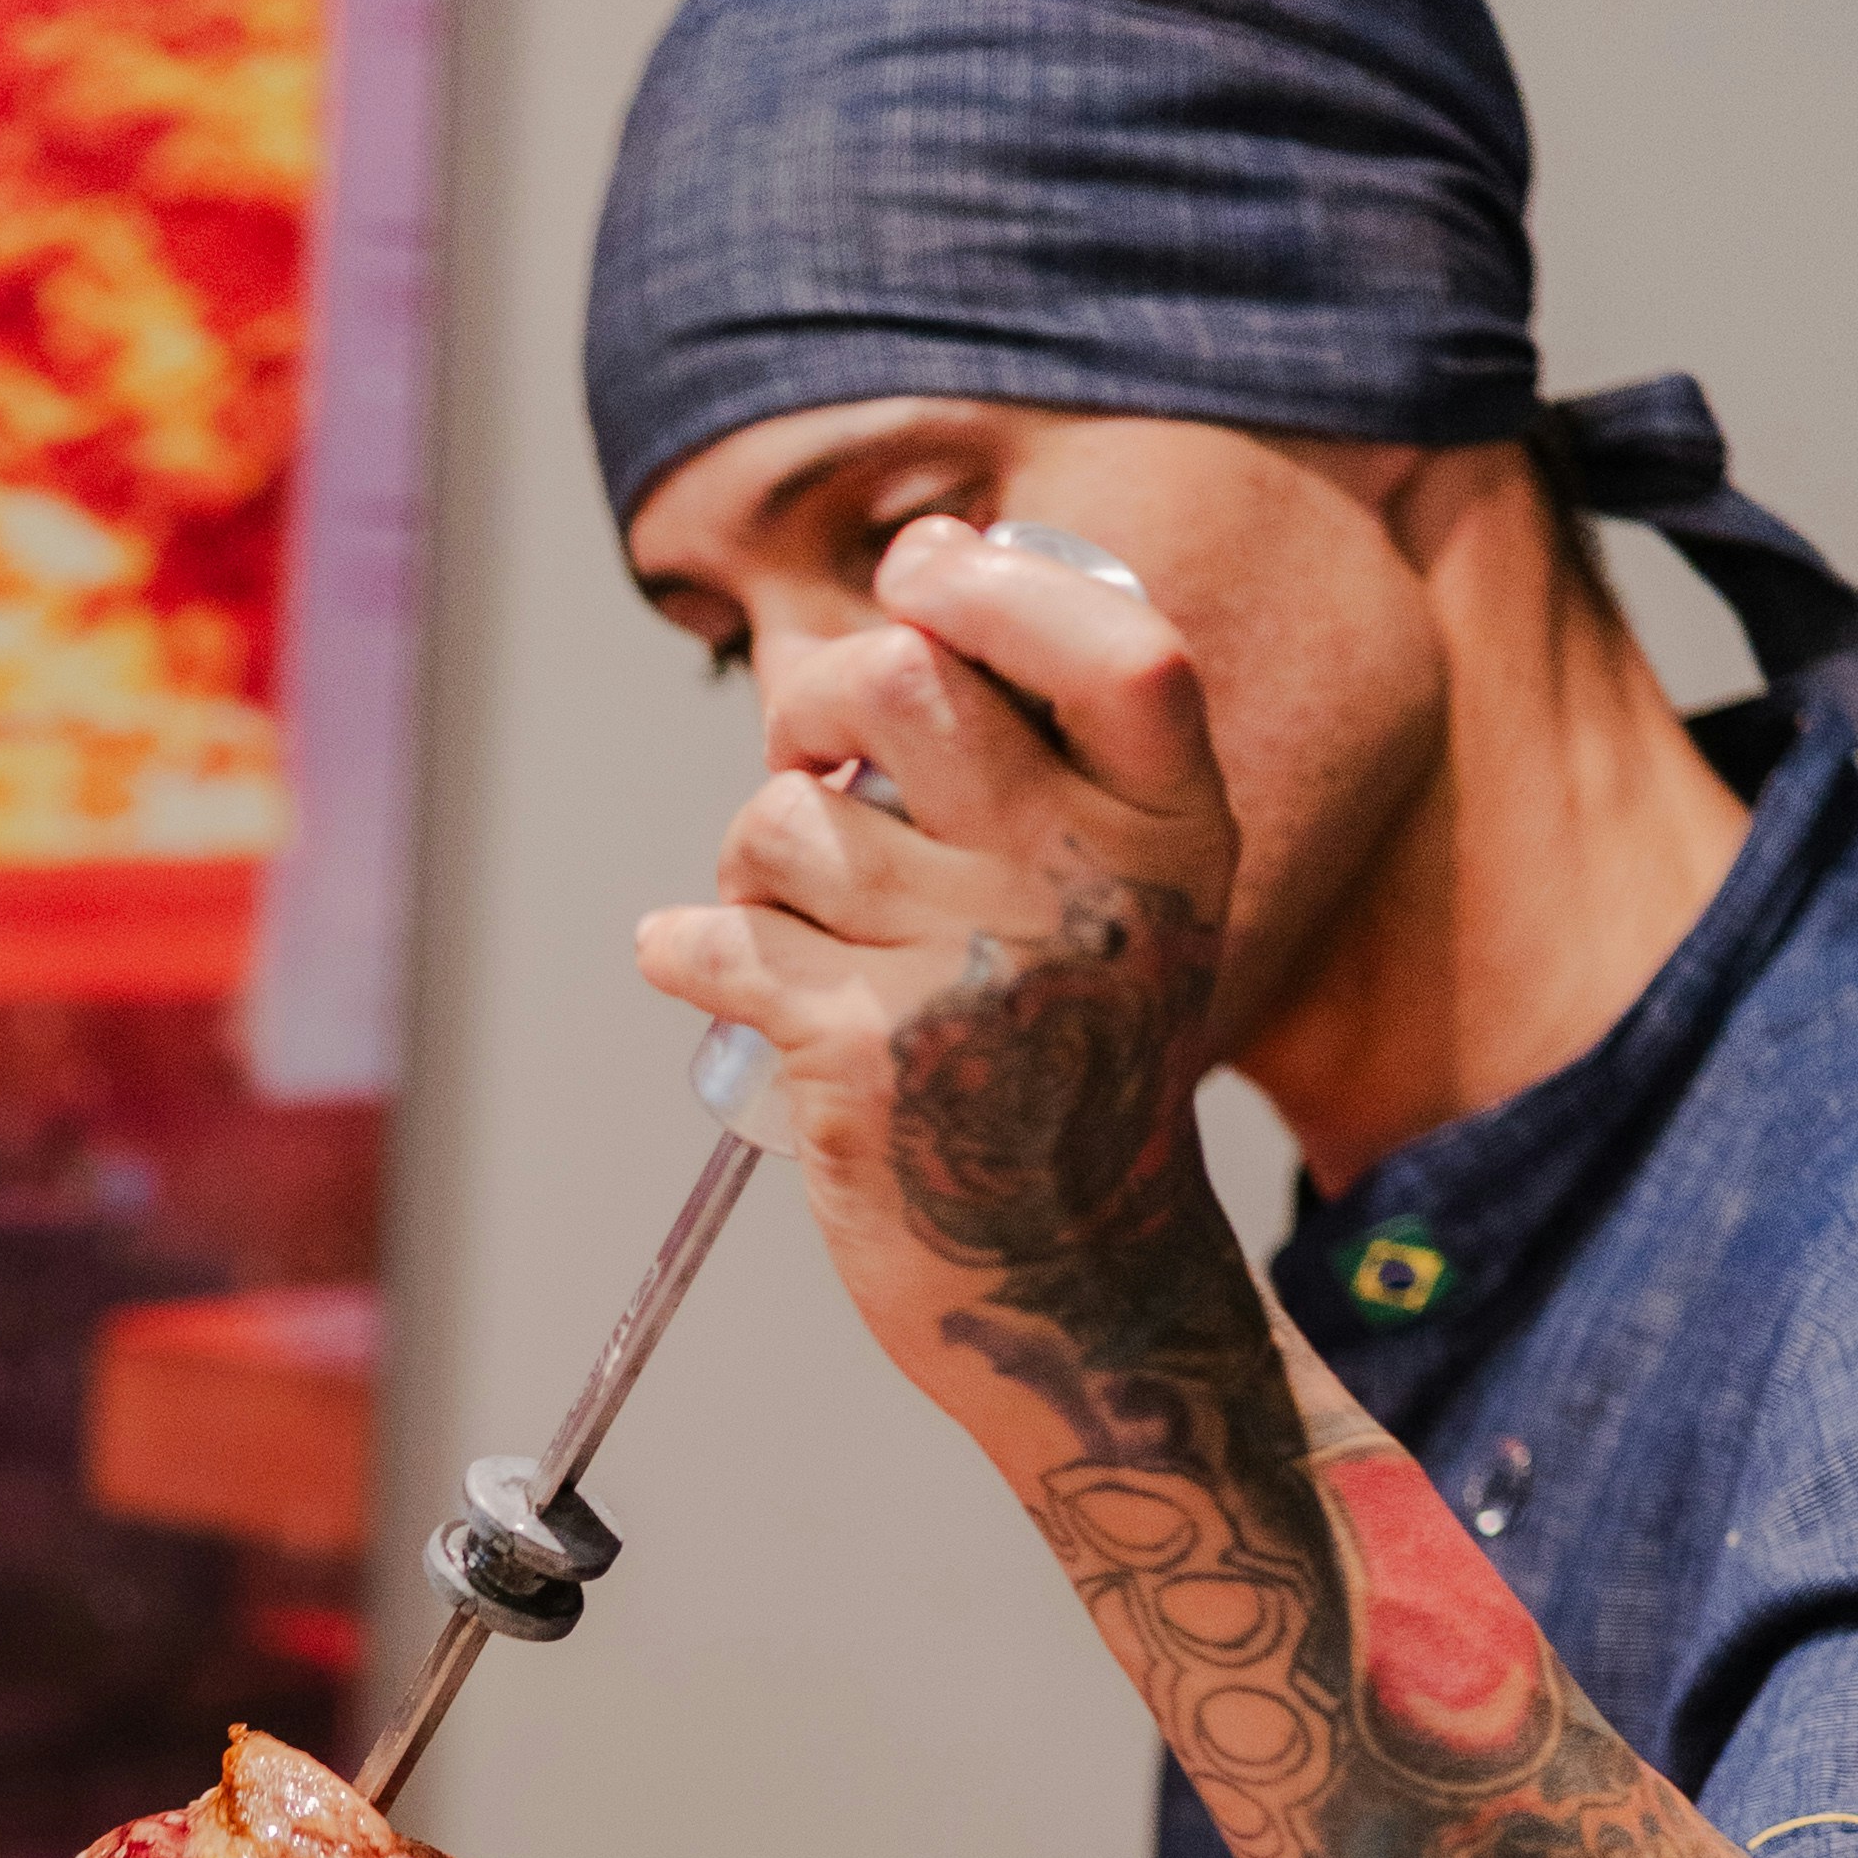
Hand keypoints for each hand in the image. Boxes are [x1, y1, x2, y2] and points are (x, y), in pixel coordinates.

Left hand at [631, 523, 1244, 1448]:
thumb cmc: (1076, 1065)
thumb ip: (1056, 761)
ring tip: (793, 917)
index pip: (1118, 651)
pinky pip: (714, 938)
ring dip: (753, 856)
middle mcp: (1083, 891)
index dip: (997, 584)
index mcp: (1170, 833)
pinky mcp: (863, 1060)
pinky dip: (687, 947)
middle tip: (813, 761)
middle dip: (813, 700)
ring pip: (784, 820)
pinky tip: (714, 970)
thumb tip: (902, 608)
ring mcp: (971, 975)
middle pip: (899, 683)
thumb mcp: (1132, 900)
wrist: (1077, 1284)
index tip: (923, 573)